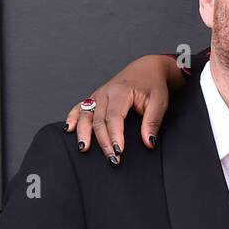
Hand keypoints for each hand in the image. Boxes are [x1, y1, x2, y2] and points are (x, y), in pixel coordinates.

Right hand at [64, 54, 184, 161]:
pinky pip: (80, 108)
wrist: (146, 68)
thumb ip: (152, 122)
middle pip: (99, 120)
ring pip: (86, 115)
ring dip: (83, 133)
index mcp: (120, 92)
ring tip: (84, 148)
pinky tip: (69, 129)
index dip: (115, 136)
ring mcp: (98, 95)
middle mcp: (105, 92)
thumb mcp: (159, 102)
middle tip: (112, 159)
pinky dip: (73, 118)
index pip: (114, 118)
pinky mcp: (95, 98)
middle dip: (103, 142)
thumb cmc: (152, 84)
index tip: (119, 151)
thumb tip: (149, 142)